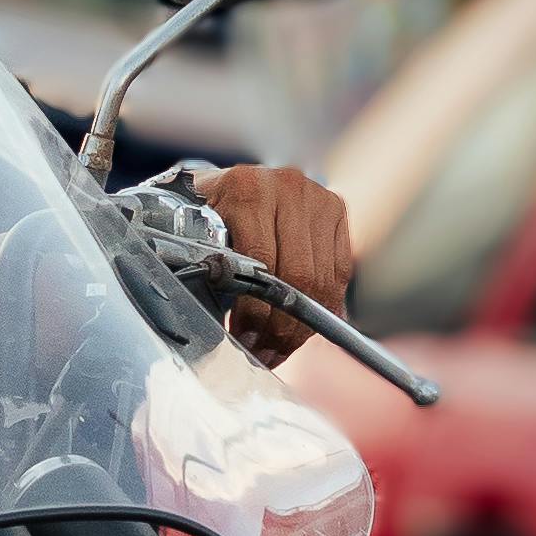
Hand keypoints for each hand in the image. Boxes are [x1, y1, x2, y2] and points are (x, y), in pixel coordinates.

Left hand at [199, 161, 353, 359]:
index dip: (256, 312)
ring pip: (322, 280)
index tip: (244, 340)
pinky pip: (339, 272)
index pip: (262, 264)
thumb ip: (212, 268)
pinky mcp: (336, 211)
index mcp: (247, 189)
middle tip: (265, 353)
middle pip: (298, 276)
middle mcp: (287, 187)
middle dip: (281, 327)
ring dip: (302, 325)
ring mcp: (316, 198)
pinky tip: (303, 328)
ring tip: (280, 348)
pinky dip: (324, 307)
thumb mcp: (197, 233)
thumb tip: (232, 327)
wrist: (229, 182)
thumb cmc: (207, 214)